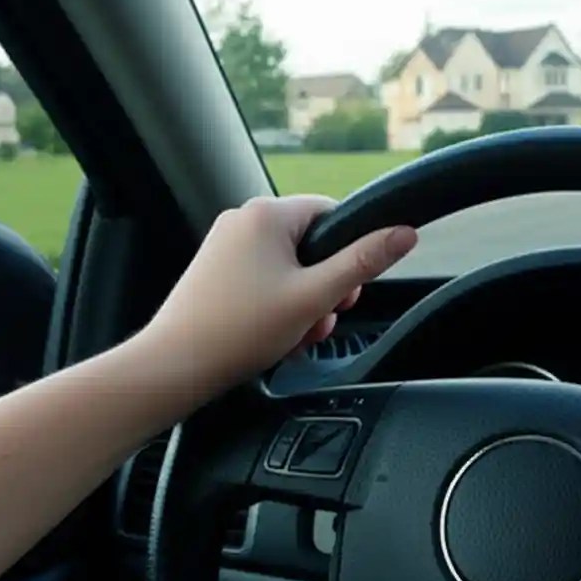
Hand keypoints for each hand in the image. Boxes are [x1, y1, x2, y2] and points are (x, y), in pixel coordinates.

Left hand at [142, 195, 417, 390]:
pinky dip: (277, 306)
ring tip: (293, 334)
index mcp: (266, 214)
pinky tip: (273, 335)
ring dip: (303, 302)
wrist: (174, 366)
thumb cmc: (240, 329)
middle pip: (311, 245)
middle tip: (318, 319)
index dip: (349, 254)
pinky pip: (264, 280)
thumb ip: (364, 262)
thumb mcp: (316, 296)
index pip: (332, 215)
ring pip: (289, 268)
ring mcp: (224, 246)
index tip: (344, 292)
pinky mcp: (214, 272)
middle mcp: (242, 220)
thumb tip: (405, 233)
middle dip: (324, 286)